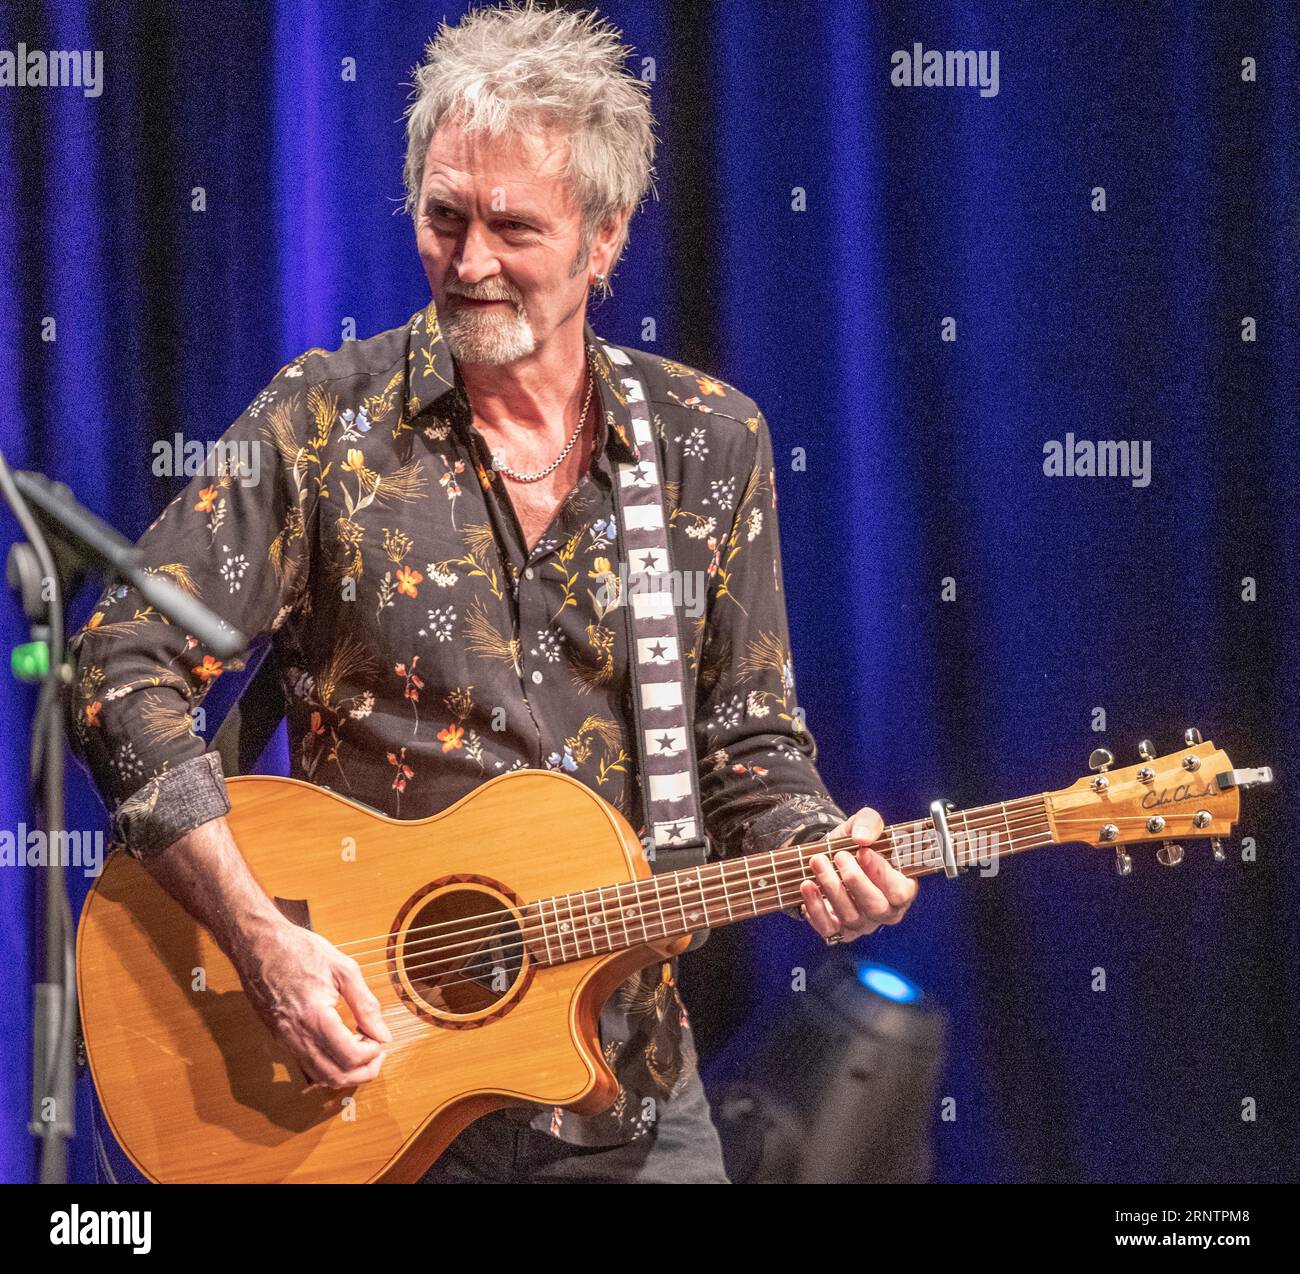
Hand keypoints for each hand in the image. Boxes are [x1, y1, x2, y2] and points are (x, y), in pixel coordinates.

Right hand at [234, 913, 391, 1090]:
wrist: (258, 946)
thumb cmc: (299, 950)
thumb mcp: (344, 969)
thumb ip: (366, 1004)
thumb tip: (383, 1033)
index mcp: (315, 1017)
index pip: (350, 1056)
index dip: (372, 1053)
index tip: (379, 1038)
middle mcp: (296, 1036)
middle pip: (335, 1076)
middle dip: (363, 1071)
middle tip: (377, 1052)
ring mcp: (285, 1040)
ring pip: (319, 1076)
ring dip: (346, 1072)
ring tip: (362, 1048)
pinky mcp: (280, 1039)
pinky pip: (307, 1065)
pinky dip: (329, 1065)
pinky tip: (341, 1043)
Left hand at [796, 807, 917, 942]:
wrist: (828, 855)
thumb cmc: (855, 843)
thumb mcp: (863, 824)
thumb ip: (869, 823)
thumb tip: (862, 838)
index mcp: (902, 887)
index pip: (901, 892)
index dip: (882, 874)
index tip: (863, 852)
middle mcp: (885, 911)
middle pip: (876, 908)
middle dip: (855, 880)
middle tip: (839, 856)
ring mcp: (862, 924)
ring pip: (851, 917)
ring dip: (831, 887)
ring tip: (817, 861)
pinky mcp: (837, 931)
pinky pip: (828, 929)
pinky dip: (815, 907)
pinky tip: (807, 885)